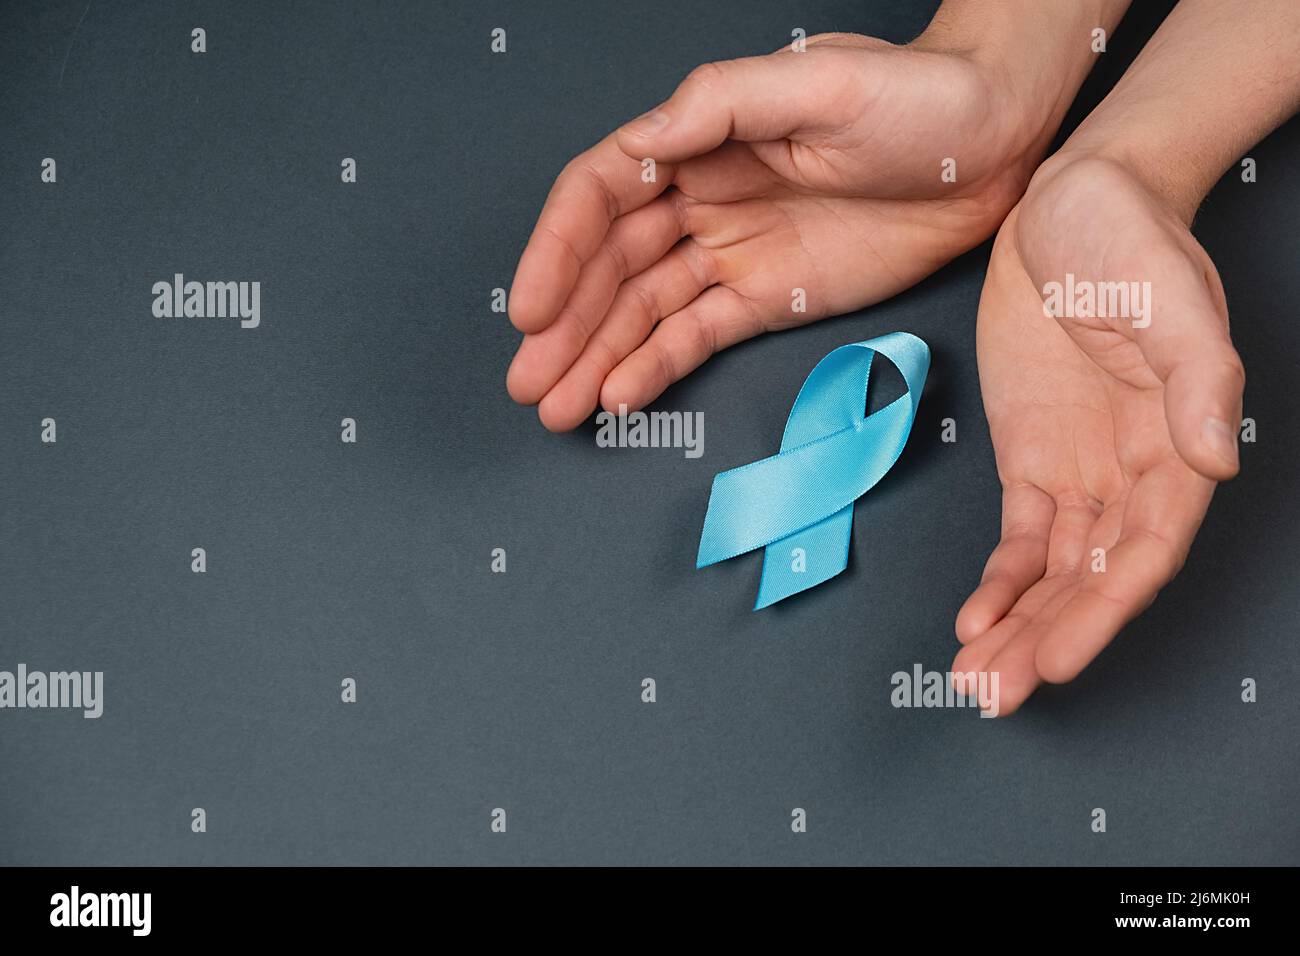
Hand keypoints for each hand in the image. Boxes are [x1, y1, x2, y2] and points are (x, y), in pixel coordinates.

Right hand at [506, 33, 1054, 430]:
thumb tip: (645, 142)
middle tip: (528, 385)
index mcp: (699, 139)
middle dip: (566, 327)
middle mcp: (701, 198)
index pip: (601, 197)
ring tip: (556, 408)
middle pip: (610, 268)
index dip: (557, 252)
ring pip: (645, 312)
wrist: (993, 144)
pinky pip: (698, 337)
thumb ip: (721, 106)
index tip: (533, 310)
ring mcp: (732, 251)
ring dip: (597, 359)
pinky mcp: (769, 297)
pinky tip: (618, 398)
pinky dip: (656, 368)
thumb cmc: (914, 94)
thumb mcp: (817, 81)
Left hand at [954, 154, 1244, 714]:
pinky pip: (1018, 536)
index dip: (1103, 611)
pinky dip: (999, 580)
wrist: (1071, 205)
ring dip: (1019, 627)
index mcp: (1179, 445)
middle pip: (1094, 577)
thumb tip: (1217, 461)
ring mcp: (1081, 470)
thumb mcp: (1171, 299)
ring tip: (978, 679)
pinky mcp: (1032, 458)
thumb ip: (1198, 381)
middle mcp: (1134, 472)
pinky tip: (975, 620)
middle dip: (1049, 639)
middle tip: (999, 694)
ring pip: (1054, 572)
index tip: (1057, 659)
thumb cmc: (1131, 241)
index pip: (1145, 551)